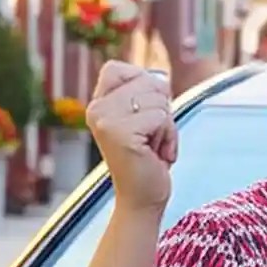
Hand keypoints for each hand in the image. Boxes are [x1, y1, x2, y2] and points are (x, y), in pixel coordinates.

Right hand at [85, 61, 177, 213]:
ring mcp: (106, 121)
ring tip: (154, 147)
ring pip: (158, 99)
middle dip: (162, 109)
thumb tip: (160, 77)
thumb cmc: (148, 159)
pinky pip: (162, 118)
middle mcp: (96, 109)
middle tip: (152, 137)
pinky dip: (169, 137)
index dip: (143, 84)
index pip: (118, 68)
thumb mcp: (146, 118)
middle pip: (148, 81)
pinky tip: (157, 155)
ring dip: (167, 126)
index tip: (144, 114)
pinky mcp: (121, 134)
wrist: (143, 198)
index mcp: (98, 103)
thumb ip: (148, 93)